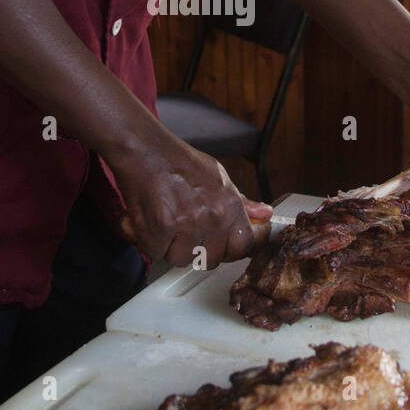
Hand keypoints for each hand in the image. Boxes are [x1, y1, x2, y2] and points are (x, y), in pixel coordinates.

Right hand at [110, 127, 272, 265]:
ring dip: (173, 247)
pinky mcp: (158, 230)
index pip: (245, 245)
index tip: (228, 248)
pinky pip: (157, 253)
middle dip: (200, 249)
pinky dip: (151, 242)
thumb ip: (241, 201)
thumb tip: (264, 213)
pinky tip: (152, 223)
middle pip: (213, 258)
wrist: (145, 150)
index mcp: (229, 204)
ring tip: (168, 223)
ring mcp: (185, 225)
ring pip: (183, 259)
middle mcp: (211, 217)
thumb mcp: (218, 176)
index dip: (235, 250)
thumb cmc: (178, 161)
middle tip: (188, 231)